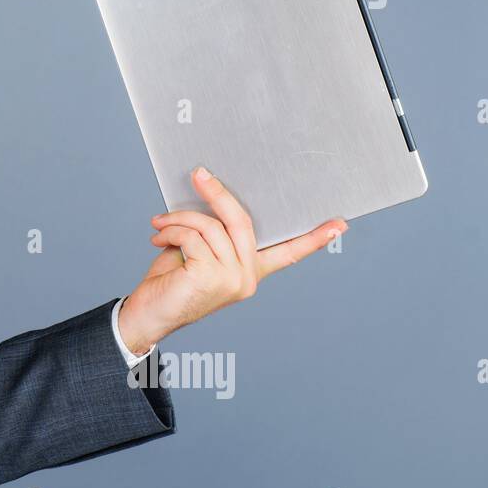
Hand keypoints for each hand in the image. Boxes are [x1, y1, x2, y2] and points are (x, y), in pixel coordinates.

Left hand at [117, 166, 346, 355]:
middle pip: (243, 221)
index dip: (313, 238)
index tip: (340, 224)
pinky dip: (172, 230)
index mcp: (251, 271)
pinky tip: (157, 237)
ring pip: (212, 226)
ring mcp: (233, 279)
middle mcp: (248, 278)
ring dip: (180, 218)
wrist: (147, 314)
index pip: (289, 253)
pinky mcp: (212, 276)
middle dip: (218, 193)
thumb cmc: (171, 281)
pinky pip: (194, 235)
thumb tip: (208, 192)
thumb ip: (211, 231)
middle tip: (199, 174)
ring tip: (160, 224)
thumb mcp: (196, 251)